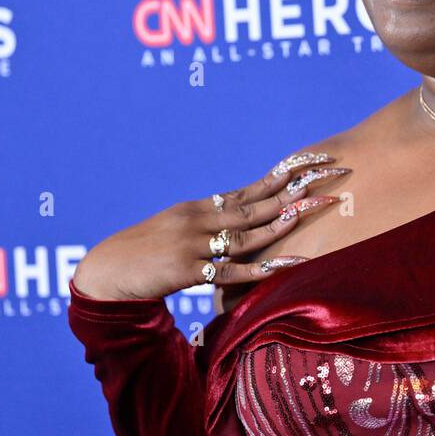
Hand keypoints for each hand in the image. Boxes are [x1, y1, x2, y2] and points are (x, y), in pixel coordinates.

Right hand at [71, 152, 346, 302]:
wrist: (106, 271)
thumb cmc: (146, 253)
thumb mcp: (178, 229)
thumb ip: (209, 223)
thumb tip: (240, 218)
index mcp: (200, 207)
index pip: (250, 189)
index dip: (283, 177)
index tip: (313, 164)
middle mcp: (200, 219)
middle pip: (255, 204)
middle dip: (294, 192)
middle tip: (328, 179)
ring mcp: (193, 243)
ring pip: (246, 233)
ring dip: (281, 222)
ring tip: (311, 209)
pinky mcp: (187, 271)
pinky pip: (231, 270)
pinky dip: (262, 269)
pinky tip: (288, 265)